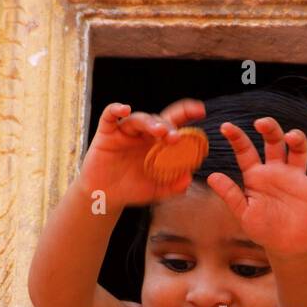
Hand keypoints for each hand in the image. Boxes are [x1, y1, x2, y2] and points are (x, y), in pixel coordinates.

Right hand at [78, 98, 205, 207]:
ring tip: (160, 132)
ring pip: (139, 119)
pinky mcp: (106, 133)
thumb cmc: (132, 190)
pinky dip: (116, 109)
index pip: (174, 123)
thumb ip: (173, 187)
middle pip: (158, 120)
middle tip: (175, 138)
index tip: (200, 111)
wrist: (105, 197)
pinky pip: (109, 115)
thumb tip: (188, 179)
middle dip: (169, 126)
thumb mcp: (156, 191)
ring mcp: (124, 132)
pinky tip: (125, 109)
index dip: (186, 113)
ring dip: (150, 122)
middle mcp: (143, 134)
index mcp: (158, 143)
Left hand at [206, 118, 306, 256]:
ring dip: (297, 139)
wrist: (286, 246)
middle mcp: (276, 171)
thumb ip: (231, 195)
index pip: (246, 151)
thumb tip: (212, 177)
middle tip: (261, 123)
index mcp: (256, 175)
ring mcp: (295, 178)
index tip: (225, 127)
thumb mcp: (243, 214)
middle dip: (269, 128)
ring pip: (298, 150)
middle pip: (274, 141)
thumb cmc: (262, 229)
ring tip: (291, 137)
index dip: (236, 138)